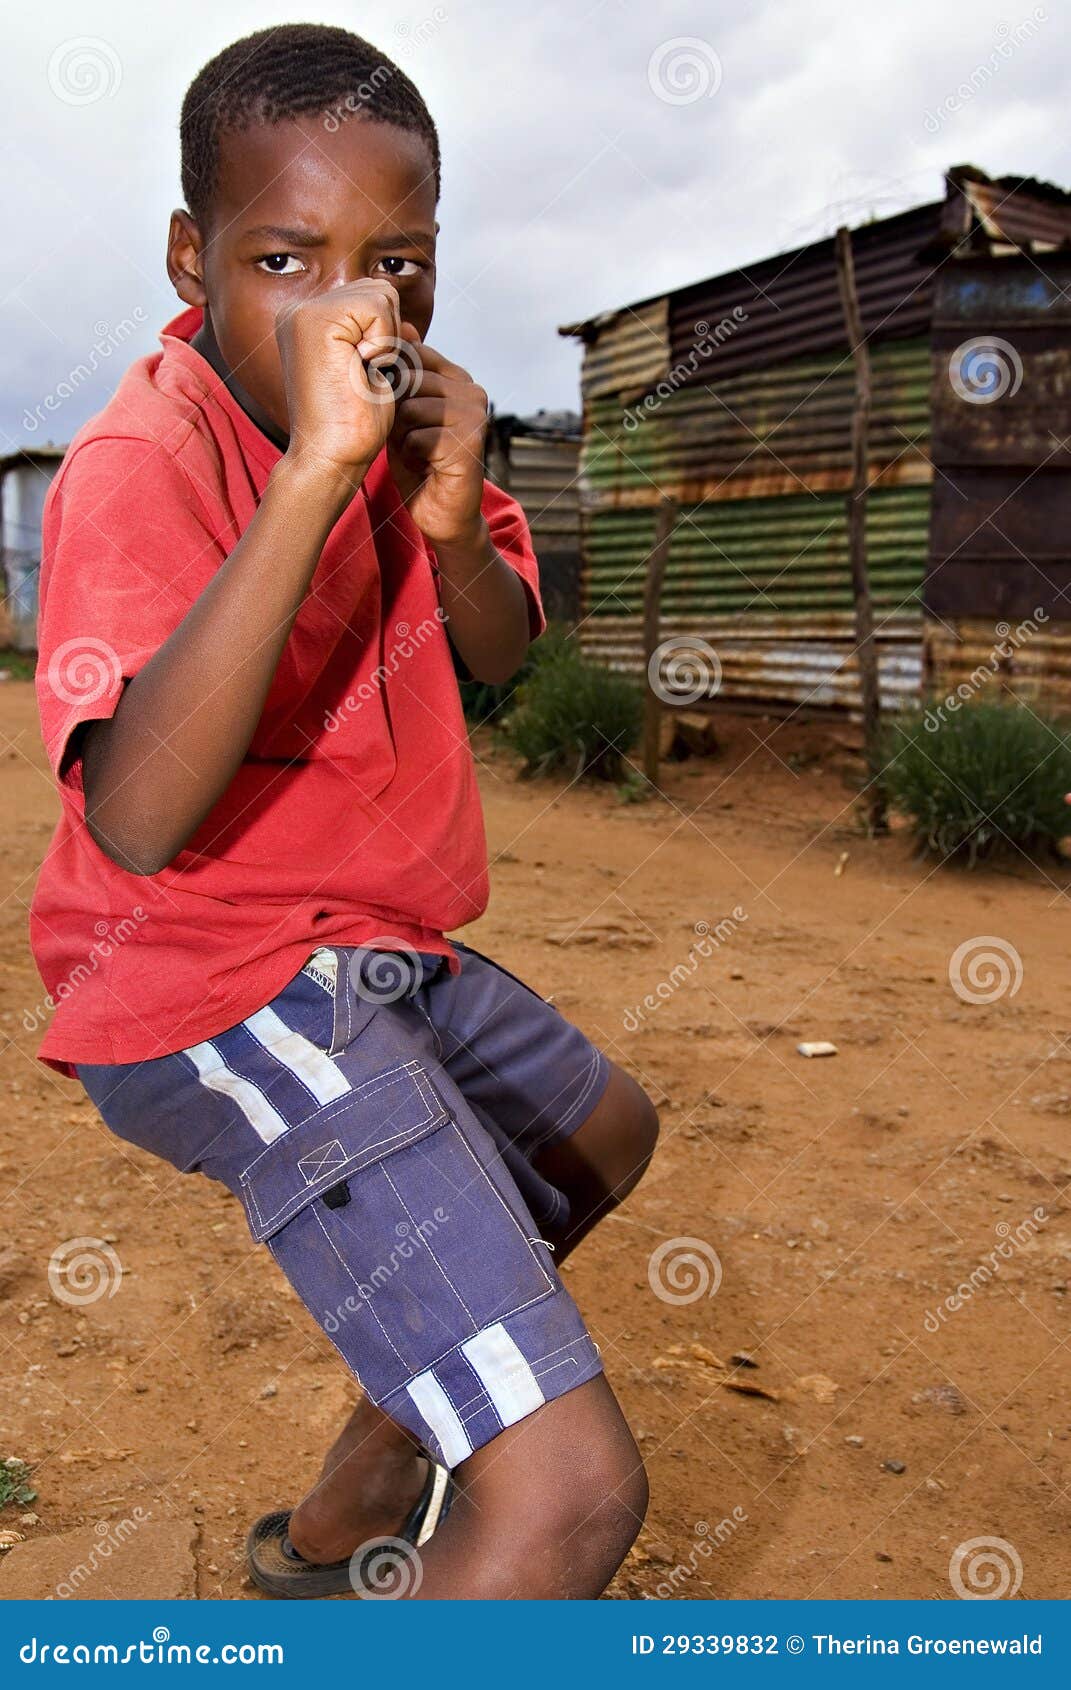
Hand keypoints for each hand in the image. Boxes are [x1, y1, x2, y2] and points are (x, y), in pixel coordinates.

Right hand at [275, 281, 403, 485]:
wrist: (331, 456)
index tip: (366, 371)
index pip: (371, 297)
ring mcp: (301, 311)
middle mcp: (299, 310)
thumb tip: (410, 324)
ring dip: (386, 339)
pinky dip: (382, 342)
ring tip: (359, 372)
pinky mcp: (313, 320)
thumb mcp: (374, 370)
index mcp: (308, 319)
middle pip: (378, 289)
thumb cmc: (352, 423)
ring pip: (379, 295)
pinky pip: (377, 308)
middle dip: (388, 333)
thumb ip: (383, 336)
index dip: (387, 335)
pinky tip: (359, 369)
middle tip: (363, 374)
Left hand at [386, 331, 489, 545]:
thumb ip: (398, 373)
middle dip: (396, 411)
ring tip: (416, 451)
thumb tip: (401, 325)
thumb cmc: (417, 461)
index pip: (413, 354)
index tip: (396, 412)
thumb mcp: (400, 410)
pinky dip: (411, 454)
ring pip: (411, 407)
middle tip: (408, 437)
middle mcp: (472, 391)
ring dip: (403, 434)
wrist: (439, 512)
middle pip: (409, 379)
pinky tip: (425, 464)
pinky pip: (418, 435)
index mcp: (458, 377)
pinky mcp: (470, 442)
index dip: (392, 381)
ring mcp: (475, 415)